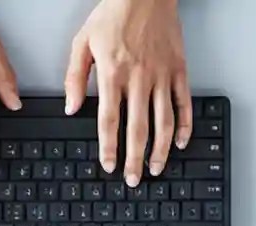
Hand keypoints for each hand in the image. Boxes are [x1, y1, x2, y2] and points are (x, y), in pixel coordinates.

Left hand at [64, 0, 192, 187]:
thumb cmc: (113, 14)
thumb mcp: (82, 42)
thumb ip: (74, 77)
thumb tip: (71, 108)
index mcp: (112, 73)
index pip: (109, 120)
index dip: (109, 147)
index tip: (109, 165)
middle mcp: (139, 78)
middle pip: (138, 129)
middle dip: (135, 159)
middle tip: (133, 179)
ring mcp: (161, 76)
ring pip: (163, 122)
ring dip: (160, 150)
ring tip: (156, 168)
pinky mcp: (179, 71)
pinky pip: (184, 104)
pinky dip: (184, 126)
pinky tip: (180, 142)